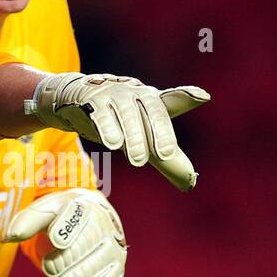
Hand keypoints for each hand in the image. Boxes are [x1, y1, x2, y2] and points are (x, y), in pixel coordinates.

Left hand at [1, 189, 126, 276]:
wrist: (94, 220)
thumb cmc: (62, 217)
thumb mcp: (45, 213)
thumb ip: (27, 222)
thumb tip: (9, 236)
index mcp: (84, 207)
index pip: (75, 216)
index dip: (66, 228)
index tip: (55, 239)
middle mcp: (103, 226)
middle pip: (88, 242)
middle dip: (69, 258)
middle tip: (50, 269)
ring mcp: (112, 248)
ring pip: (100, 262)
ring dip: (81, 276)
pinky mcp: (116, 267)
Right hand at [24, 72, 209, 190]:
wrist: (73, 102)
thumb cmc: (117, 120)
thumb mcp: (142, 138)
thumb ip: (165, 159)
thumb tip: (190, 183)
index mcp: (151, 100)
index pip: (171, 100)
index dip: (186, 97)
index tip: (203, 96)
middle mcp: (135, 92)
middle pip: (152, 109)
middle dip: (160, 133)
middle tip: (164, 157)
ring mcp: (113, 92)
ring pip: (127, 112)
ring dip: (134, 136)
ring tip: (138, 161)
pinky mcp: (90, 97)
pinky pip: (101, 112)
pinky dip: (107, 127)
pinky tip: (112, 144)